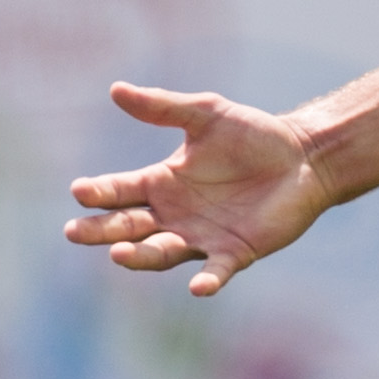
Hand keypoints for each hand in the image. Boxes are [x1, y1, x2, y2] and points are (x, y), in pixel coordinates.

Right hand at [62, 83, 329, 297]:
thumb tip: (115, 90)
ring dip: (141, 256)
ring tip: (119, 254)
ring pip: (162, 252)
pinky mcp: (236, 253)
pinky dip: (208, 281)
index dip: (99, 192)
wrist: (304, 157)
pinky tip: (198, 288)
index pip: (120, 191)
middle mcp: (174, 215)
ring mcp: (202, 238)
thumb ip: (163, 107)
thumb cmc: (253, 135)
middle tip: (74, 232)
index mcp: (162, 183)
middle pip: (129, 227)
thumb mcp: (206, 114)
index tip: (80, 191)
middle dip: (102, 230)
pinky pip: (217, 271)